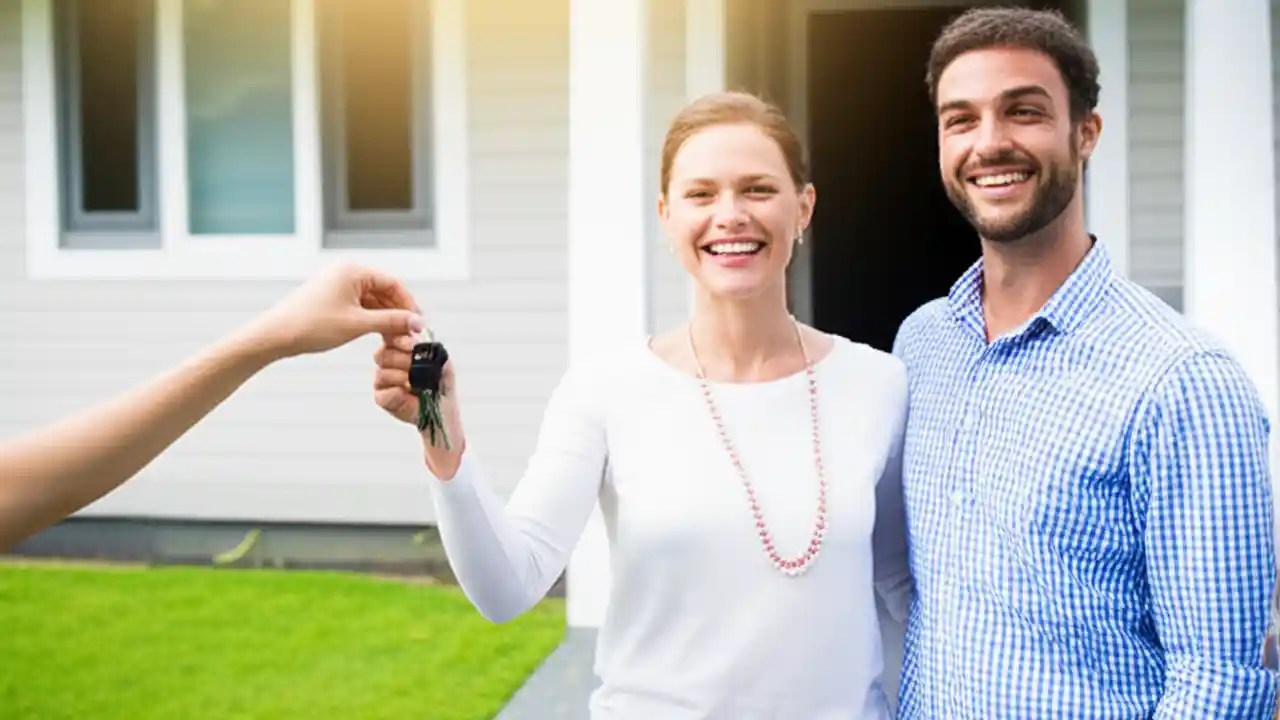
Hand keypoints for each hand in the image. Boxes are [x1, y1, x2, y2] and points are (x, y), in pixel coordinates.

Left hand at [247, 262, 422, 359]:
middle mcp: (346, 273)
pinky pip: (360, 307)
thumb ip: (391, 321)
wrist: (276, 335)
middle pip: (384, 292)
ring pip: (372, 301)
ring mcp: (337, 285)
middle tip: (409, 335)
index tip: (418, 324)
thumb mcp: (357, 324)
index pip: (393, 284)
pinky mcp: (331, 299)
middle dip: (398, 314)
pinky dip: (371, 320)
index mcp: (353, 271)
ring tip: (396, 339)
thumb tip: (416, 322)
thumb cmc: (311, 325)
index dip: (409, 305)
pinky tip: (378, 335)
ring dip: (385, 319)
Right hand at [372, 336, 465, 478]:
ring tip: (415, 383)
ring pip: (381, 373)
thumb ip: (430, 349)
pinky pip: (382, 393)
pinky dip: (396, 393)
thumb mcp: (442, 363)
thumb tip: (417, 340)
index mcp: (401, 350)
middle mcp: (389, 363)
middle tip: (415, 366)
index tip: (411, 344)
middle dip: (402, 359)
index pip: (390, 336)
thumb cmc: (441, 384)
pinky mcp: (383, 398)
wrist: (442, 410)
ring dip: (401, 377)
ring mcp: (384, 381)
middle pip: (382, 354)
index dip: (398, 338)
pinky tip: (408, 394)